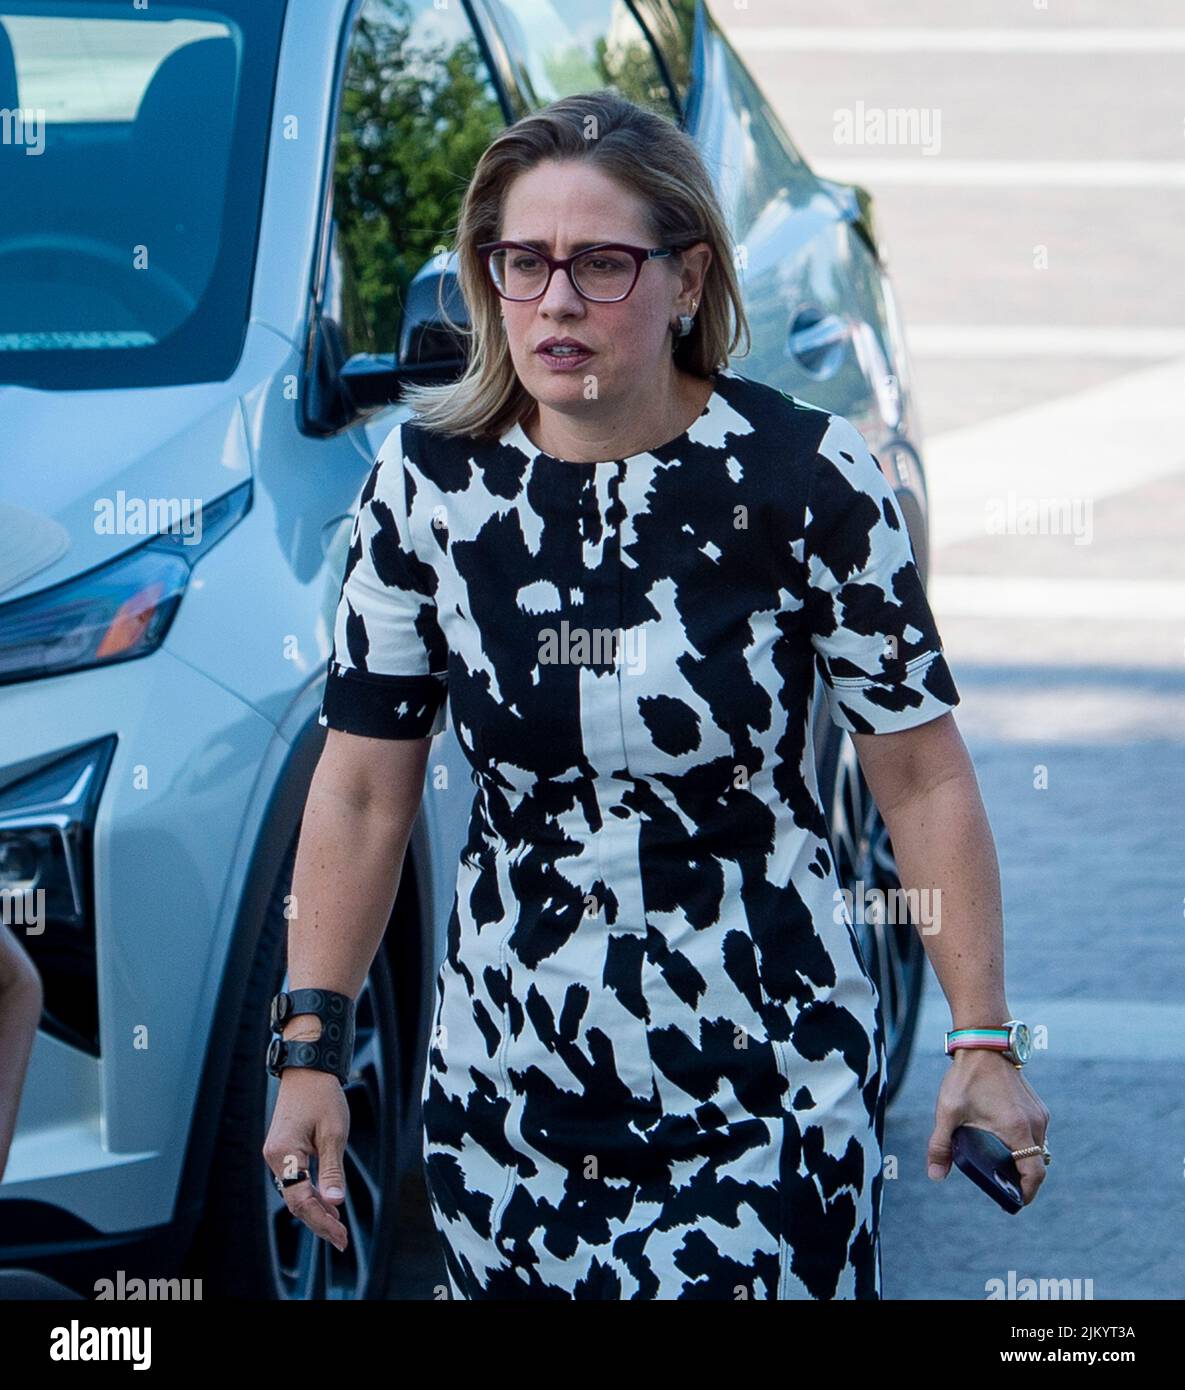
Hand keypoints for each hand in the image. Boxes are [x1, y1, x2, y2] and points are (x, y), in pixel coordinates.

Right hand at [262, 1033, 351, 1251]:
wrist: (307, 1069)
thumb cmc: (322, 1097)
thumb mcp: (333, 1133)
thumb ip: (332, 1171)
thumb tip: (335, 1204)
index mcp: (284, 1154)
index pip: (301, 1200)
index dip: (321, 1220)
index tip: (340, 1236)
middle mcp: (274, 1158)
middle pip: (295, 1201)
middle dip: (318, 1222)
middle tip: (341, 1240)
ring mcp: (277, 1155)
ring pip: (295, 1192)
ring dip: (316, 1210)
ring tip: (337, 1228)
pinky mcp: (283, 1150)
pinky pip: (295, 1180)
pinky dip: (311, 1194)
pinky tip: (328, 1204)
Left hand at [926, 1049, 1050, 1204]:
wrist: (984, 1042)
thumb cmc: (966, 1077)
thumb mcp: (948, 1112)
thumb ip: (940, 1145)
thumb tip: (935, 1175)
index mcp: (1018, 1130)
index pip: (1034, 1173)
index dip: (1027, 1192)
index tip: (1016, 1201)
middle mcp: (1035, 1123)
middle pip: (1038, 1163)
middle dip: (1024, 1180)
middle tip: (1004, 1187)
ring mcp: (1039, 1113)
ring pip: (1040, 1148)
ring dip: (1026, 1160)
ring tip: (1002, 1165)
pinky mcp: (1038, 1105)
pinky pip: (1037, 1133)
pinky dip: (1027, 1143)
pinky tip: (1005, 1141)